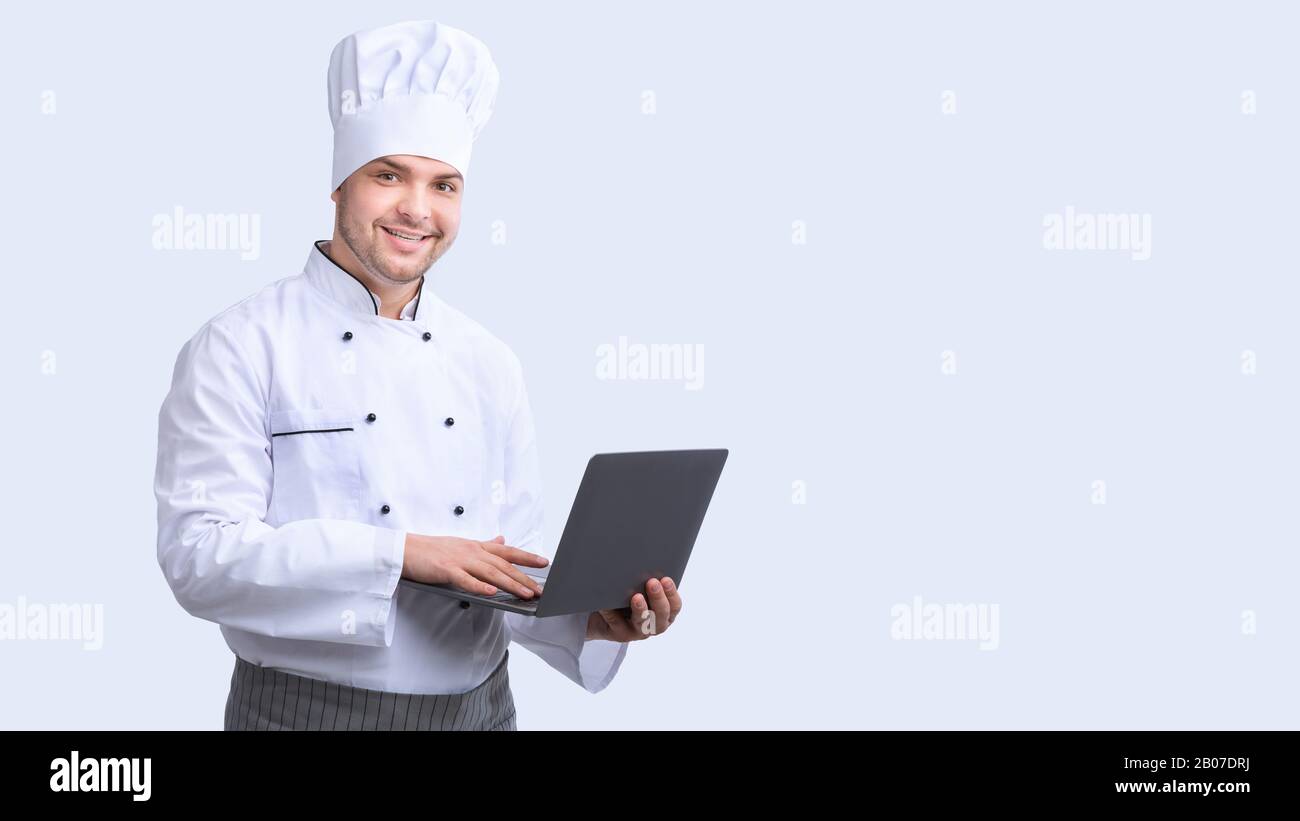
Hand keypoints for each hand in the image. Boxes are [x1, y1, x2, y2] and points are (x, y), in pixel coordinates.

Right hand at [401, 534, 546, 598]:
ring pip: (490, 573)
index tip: (544, 563)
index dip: (526, 557)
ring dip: (509, 584)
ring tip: (525, 594)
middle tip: (539, 589)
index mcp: (476, 546)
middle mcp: (472, 551)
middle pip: (503, 565)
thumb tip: (501, 539)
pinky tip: (492, 592)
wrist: (406, 549)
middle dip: (523, 577)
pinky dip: (480, 586)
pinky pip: (466, 579)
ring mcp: (460, 560)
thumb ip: (484, 545)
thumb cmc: (433, 549)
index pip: (507, 551)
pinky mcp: (446, 570)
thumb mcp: (462, 544)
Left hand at [586, 577, 680, 640]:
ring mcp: (637, 632)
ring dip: (641, 609)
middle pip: (661, 615)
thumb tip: (647, 565)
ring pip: (642, 623)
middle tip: (652, 582)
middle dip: (658, 598)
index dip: (672, 594)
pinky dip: (612, 613)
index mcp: (665, 614)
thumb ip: (647, 584)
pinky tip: (608, 603)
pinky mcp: (620, 635)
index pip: (675, 606)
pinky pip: (617, 623)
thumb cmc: (628, 599)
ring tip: (636, 596)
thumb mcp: (641, 591)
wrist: (604, 619)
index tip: (666, 579)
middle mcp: (654, 626)